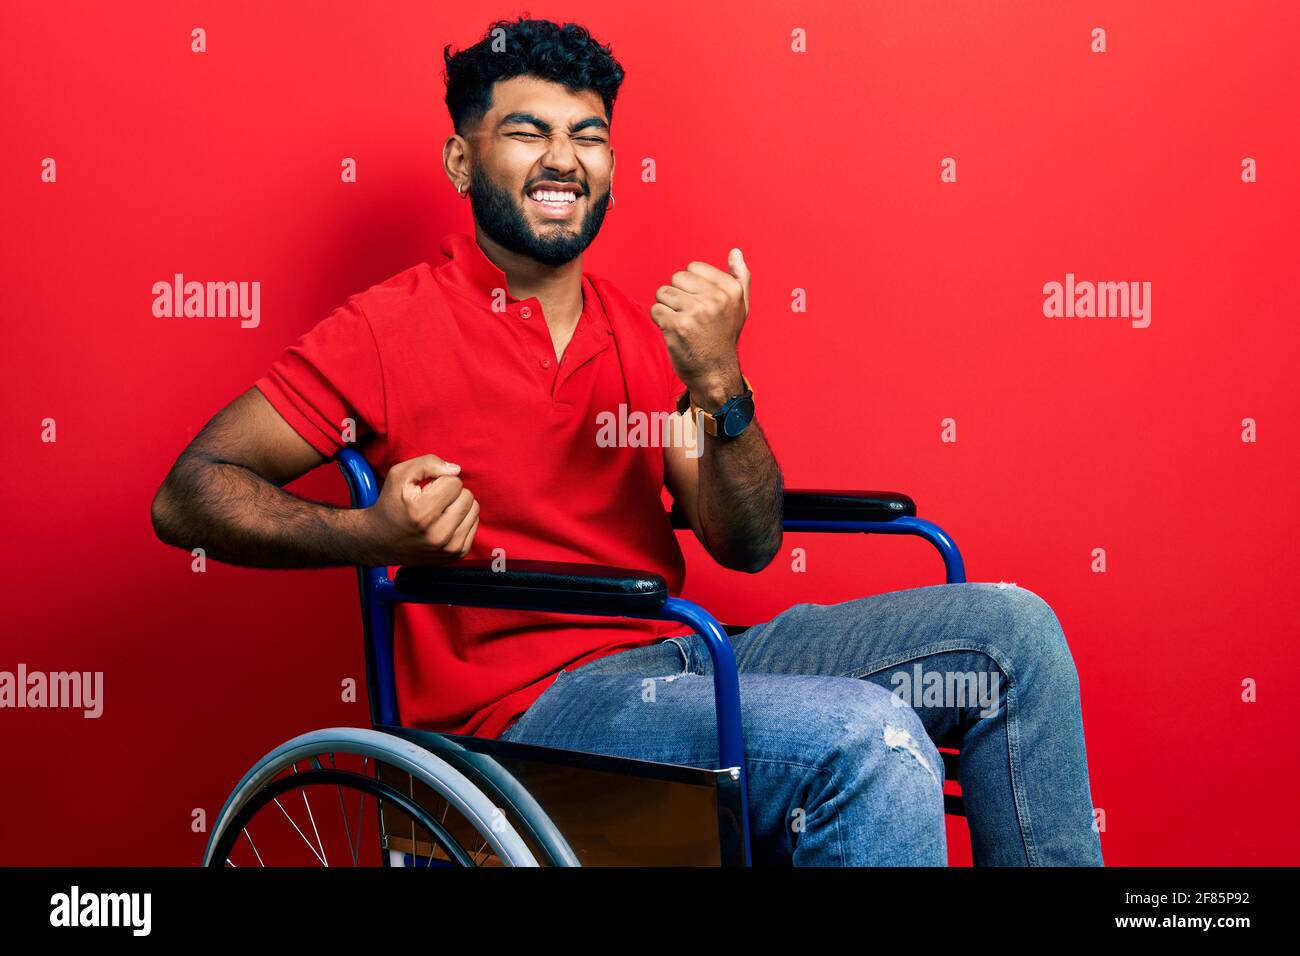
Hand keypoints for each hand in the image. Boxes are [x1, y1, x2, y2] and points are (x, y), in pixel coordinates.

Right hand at [360, 453, 479, 565]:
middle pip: (467, 496)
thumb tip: (456, 470)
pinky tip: (444, 522)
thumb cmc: (391, 505)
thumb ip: (427, 463)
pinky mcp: (457, 554)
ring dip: (458, 505)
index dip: (440, 481)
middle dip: (451, 493)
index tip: (426, 491)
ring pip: (474, 509)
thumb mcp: (399, 475)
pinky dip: (462, 519)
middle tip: (432, 501)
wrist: (380, 542)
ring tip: (438, 511)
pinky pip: (475, 524)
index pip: (454, 483)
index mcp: (422, 513)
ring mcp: (449, 548)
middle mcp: (438, 534)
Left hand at [650, 248, 750, 403]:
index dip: (691, 286)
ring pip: (663, 292)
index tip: (701, 305)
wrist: (715, 373)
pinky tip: (674, 333)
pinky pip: (655, 310)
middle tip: (690, 317)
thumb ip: (740, 277)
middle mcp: (716, 299)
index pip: (693, 267)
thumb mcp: (740, 307)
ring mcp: (696, 312)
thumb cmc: (724, 338)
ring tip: (682, 324)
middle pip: (676, 277)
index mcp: (731, 289)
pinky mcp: (678, 325)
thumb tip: (735, 252)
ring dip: (667, 308)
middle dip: (677, 295)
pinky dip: (660, 321)